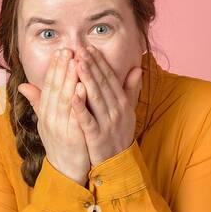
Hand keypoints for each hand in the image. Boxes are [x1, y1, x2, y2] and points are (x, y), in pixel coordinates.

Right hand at [19, 48, 90, 184]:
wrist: (66, 171)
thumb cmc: (60, 143)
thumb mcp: (46, 122)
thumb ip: (38, 103)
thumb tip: (23, 85)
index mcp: (45, 112)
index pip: (47, 85)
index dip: (54, 68)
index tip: (60, 50)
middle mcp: (49, 118)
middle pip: (54, 88)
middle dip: (61, 68)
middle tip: (68, 49)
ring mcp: (60, 127)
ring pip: (63, 98)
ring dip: (69, 79)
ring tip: (75, 61)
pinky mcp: (72, 136)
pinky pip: (74, 115)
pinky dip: (78, 100)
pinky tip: (83, 87)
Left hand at [74, 45, 144, 166]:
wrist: (118, 164)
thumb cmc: (120, 134)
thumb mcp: (128, 111)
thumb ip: (131, 90)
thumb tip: (137, 68)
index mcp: (123, 104)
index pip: (110, 79)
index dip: (100, 63)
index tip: (89, 48)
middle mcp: (117, 111)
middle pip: (102, 85)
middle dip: (91, 66)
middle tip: (80, 49)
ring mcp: (107, 124)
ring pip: (96, 98)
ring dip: (87, 79)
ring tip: (76, 63)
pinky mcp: (97, 137)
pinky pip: (88, 119)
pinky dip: (81, 106)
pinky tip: (73, 93)